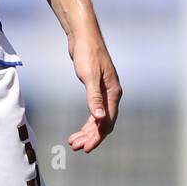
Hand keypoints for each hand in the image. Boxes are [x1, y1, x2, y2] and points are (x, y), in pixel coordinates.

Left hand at [67, 35, 121, 153]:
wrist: (83, 36)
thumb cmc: (87, 53)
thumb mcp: (89, 76)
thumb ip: (94, 98)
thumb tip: (99, 118)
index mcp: (113, 93)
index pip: (107, 121)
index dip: (97, 136)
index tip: (86, 148)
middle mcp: (111, 94)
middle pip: (103, 123)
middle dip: (90, 136)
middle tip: (75, 147)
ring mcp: (104, 92)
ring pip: (99, 119)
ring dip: (87, 131)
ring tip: (73, 141)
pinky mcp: (96, 89)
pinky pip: (94, 111)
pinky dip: (88, 122)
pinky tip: (80, 129)